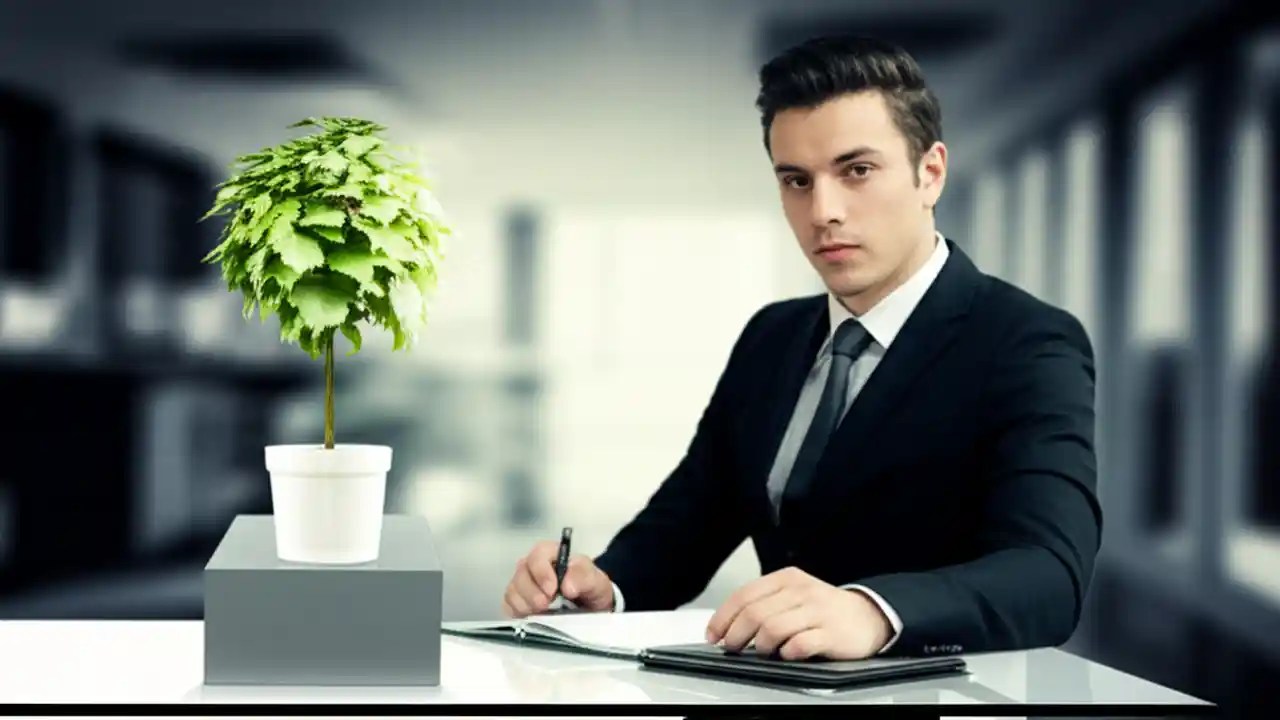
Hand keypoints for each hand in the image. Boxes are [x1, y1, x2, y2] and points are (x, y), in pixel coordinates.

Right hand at [501, 540, 615, 617]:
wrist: (590, 609)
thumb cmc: (590, 589)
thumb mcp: (595, 580)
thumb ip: (583, 577)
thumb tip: (566, 585)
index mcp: (551, 554)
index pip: (538, 555)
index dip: (541, 571)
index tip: (552, 590)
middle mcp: (533, 566)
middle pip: (521, 574)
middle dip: (532, 592)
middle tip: (546, 605)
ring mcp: (523, 584)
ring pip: (512, 591)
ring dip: (526, 605)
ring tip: (543, 613)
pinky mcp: (517, 602)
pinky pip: (509, 606)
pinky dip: (519, 613)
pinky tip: (533, 617)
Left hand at [704, 567, 892, 659]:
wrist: (868, 616)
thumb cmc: (824, 609)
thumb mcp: (793, 595)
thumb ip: (765, 604)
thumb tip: (728, 626)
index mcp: (786, 578)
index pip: (744, 595)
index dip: (723, 617)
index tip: (714, 634)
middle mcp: (800, 591)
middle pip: (754, 613)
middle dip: (736, 635)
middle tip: (733, 648)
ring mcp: (817, 611)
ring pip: (773, 628)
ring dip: (761, 646)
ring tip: (764, 652)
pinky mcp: (831, 633)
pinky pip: (799, 644)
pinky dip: (787, 653)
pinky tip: (788, 654)